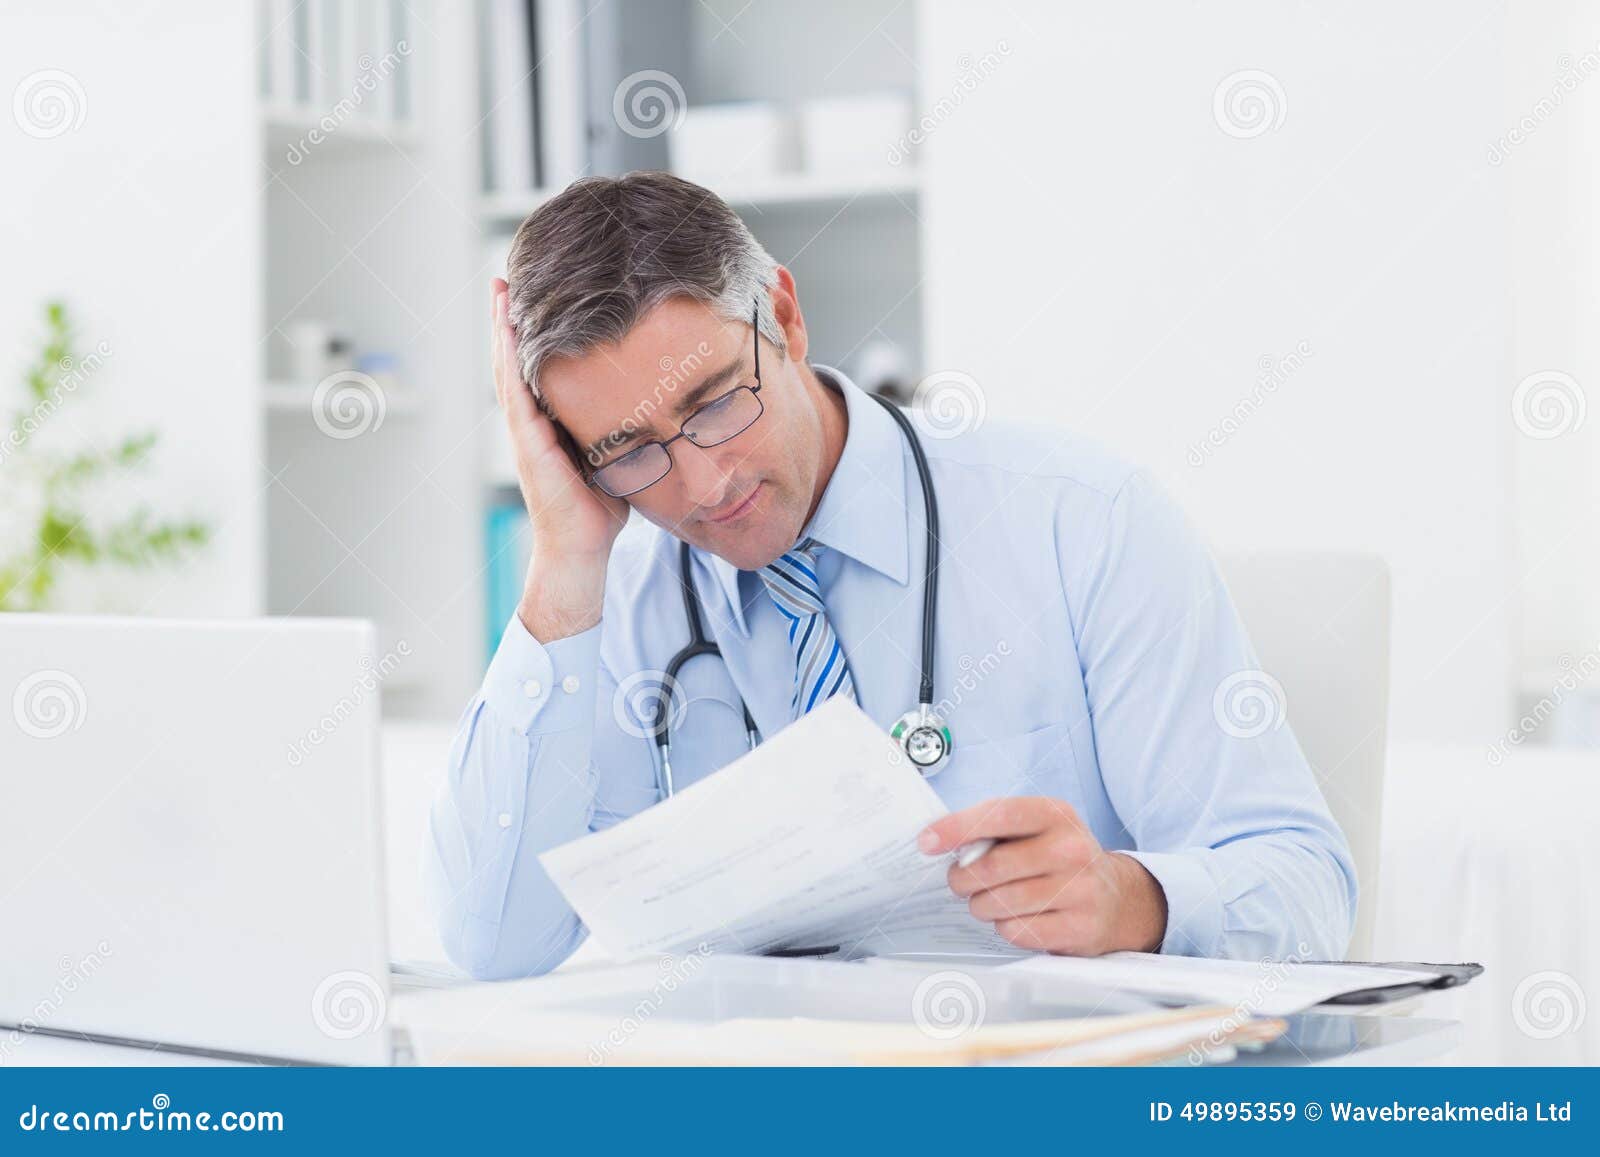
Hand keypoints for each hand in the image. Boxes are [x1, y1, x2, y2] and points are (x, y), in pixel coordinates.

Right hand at [491, 279, 628, 639]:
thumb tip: (663, 406)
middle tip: (503, 278)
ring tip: (498, 291)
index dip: (533, 333)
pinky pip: (516, 394)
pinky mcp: (529, 444)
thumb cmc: (600, 511)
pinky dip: (510, 362)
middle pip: (517, 360)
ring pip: (509, 369)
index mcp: (550, 423)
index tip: (534, 296)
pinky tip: (508, 334)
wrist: (581, 550)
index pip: (539, 367)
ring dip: (503, 330)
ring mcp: (526, 433)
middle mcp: (532, 423)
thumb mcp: (618, 456)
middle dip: (510, 319)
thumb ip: (627, 430)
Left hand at [918, 796, 1167, 954]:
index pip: (1000, 814)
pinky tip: (1019, 919)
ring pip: (1000, 903)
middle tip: (961, 882)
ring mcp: (1080, 889)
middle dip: (963, 879)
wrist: (1116, 898)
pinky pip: (1017, 932)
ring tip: (991, 901)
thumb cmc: (1057, 859)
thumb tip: (936, 841)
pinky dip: (1006, 928)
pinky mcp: (1081, 927)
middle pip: (992, 867)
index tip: (926, 842)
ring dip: (982, 906)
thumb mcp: (1035, 830)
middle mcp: (1072, 847)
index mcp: (1056, 814)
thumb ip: (992, 830)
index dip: (957, 827)